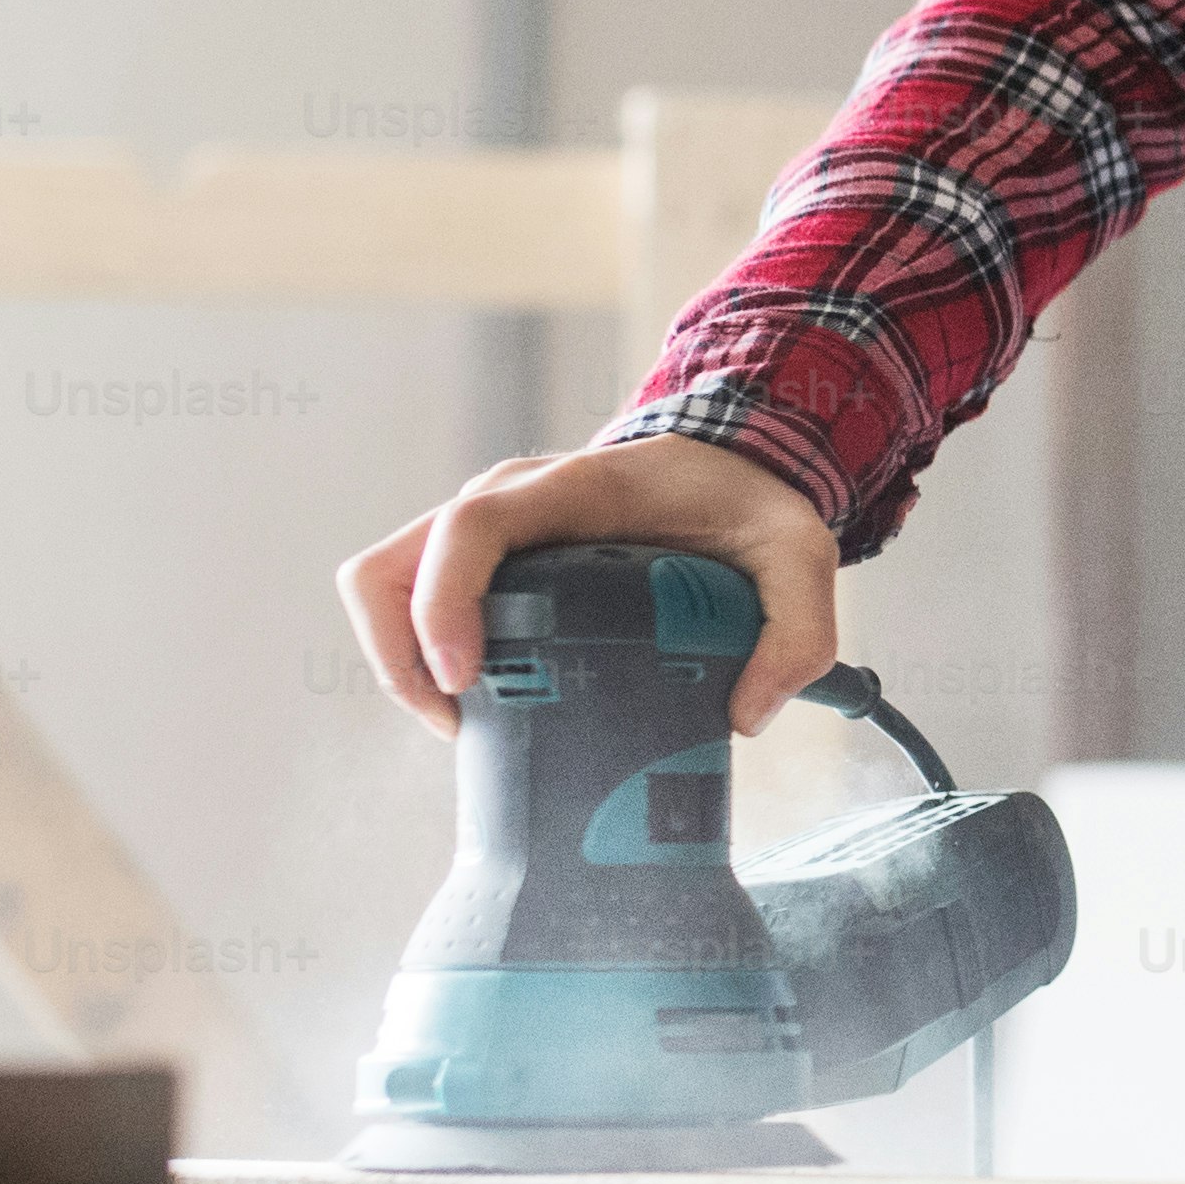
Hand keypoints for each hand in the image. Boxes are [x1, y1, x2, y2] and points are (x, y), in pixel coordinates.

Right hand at [335, 436, 844, 739]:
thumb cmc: (749, 502)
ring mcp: (484, 527)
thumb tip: (743, 717)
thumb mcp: (800, 553)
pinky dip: (416, 654)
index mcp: (571, 488)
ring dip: (398, 660)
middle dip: (399, 653)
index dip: (443, 602)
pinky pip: (410, 600)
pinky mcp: (480, 559)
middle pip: (391, 565)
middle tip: (459, 722)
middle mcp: (508, 499)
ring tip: (461, 724)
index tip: (466, 680)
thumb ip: (799, 631)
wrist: (728, 460)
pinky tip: (475, 703)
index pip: (471, 526)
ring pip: (384, 584)